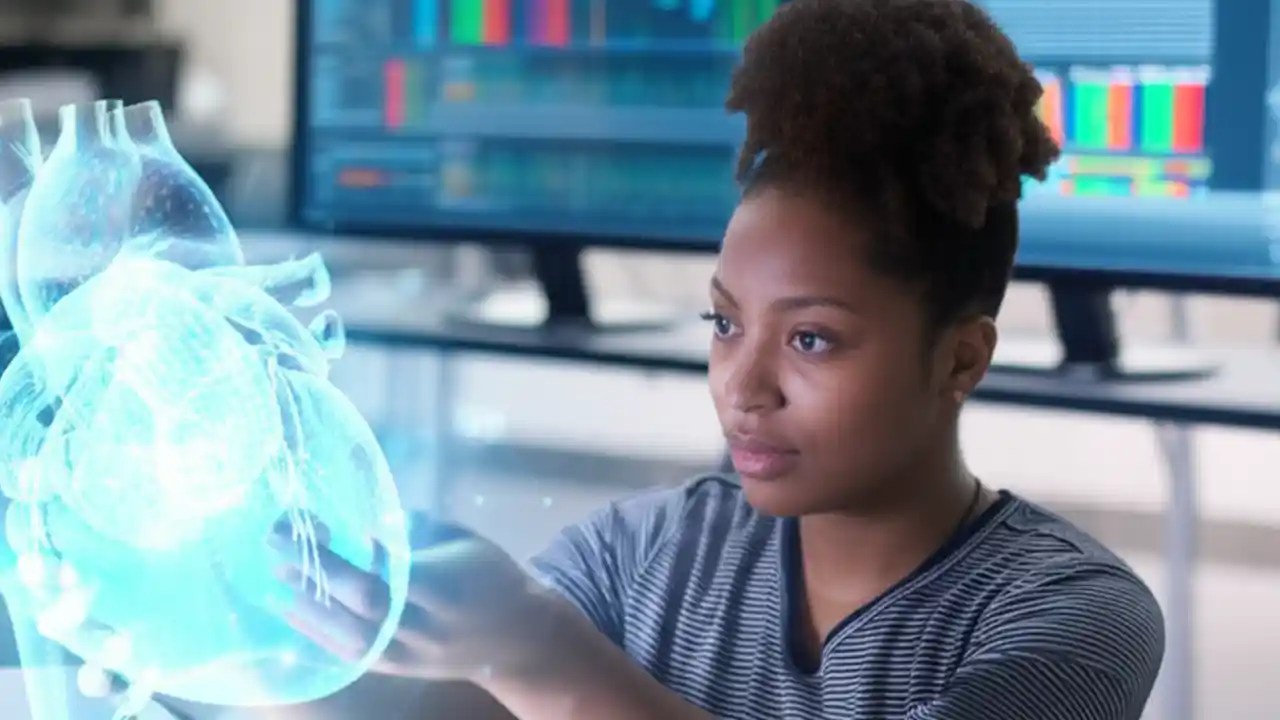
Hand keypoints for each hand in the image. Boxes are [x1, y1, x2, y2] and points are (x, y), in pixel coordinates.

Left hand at [270, 514, 576, 687]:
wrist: (521, 638)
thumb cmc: (491, 576)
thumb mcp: (464, 540)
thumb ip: (418, 530)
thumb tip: (365, 520)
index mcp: (445, 586)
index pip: (386, 569)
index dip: (348, 550)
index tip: (314, 522)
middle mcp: (425, 625)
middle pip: (363, 604)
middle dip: (315, 572)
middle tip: (276, 542)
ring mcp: (412, 654)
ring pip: (352, 636)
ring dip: (308, 608)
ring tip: (277, 579)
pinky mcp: (402, 669)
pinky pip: (354, 656)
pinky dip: (320, 636)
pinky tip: (294, 616)